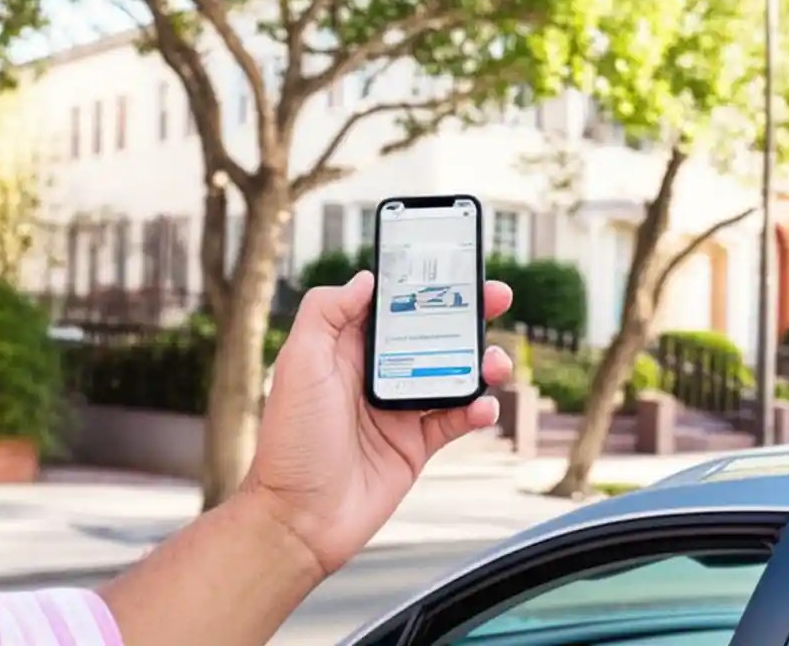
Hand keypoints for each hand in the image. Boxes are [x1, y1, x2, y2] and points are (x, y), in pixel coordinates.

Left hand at [242, 270, 513, 575]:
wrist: (300, 520)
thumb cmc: (290, 444)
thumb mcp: (298, 364)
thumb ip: (326, 313)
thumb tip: (365, 279)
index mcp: (345, 349)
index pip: (391, 305)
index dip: (422, 284)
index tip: (453, 268)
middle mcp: (375, 375)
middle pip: (431, 334)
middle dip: (467, 315)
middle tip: (498, 298)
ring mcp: (398, 410)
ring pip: (453, 374)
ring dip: (481, 363)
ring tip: (496, 364)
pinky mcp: (415, 445)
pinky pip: (457, 419)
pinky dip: (478, 410)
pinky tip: (483, 408)